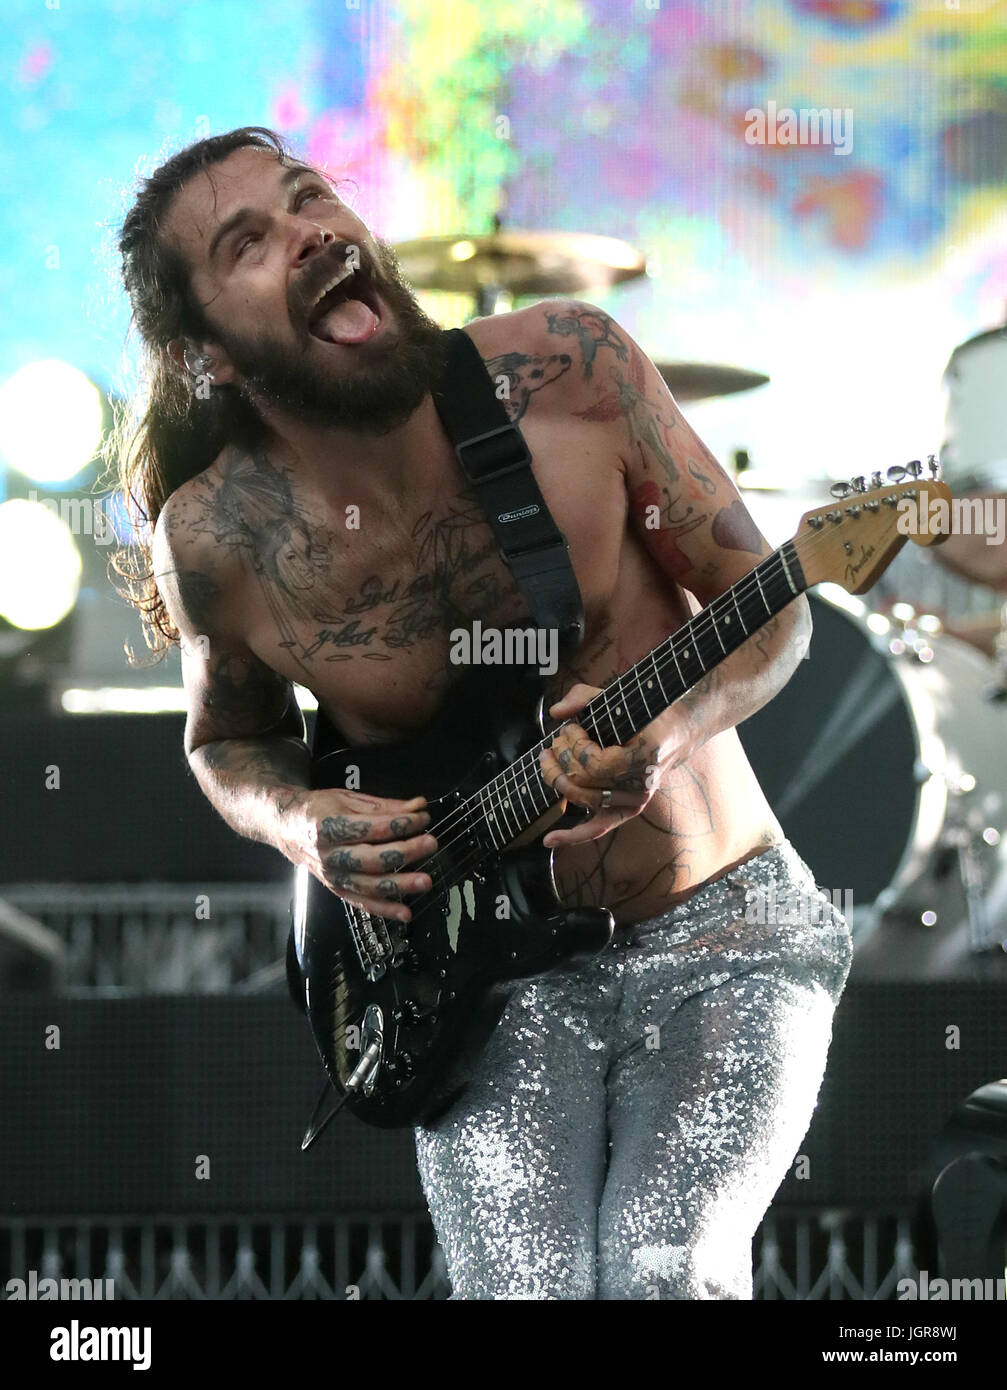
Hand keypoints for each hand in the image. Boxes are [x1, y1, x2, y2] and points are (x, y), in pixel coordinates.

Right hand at [291, 789, 436, 921]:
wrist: (288, 828)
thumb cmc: (320, 810)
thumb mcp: (348, 798)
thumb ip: (384, 805)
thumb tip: (418, 806)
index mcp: (329, 825)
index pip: (371, 827)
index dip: (400, 823)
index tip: (422, 817)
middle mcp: (329, 854)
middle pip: (372, 858)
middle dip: (405, 852)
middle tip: (431, 843)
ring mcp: (333, 875)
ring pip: (369, 885)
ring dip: (400, 885)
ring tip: (426, 881)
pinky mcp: (337, 889)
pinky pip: (362, 903)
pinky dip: (384, 910)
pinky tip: (405, 913)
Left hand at [538, 683, 658, 847]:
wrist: (674, 734)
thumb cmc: (643, 713)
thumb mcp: (617, 696)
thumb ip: (584, 696)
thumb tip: (555, 712)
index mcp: (643, 758)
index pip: (594, 765)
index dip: (574, 746)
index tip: (570, 727)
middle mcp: (640, 786)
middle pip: (584, 784)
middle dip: (561, 761)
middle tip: (553, 744)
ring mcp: (635, 801)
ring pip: (584, 801)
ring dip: (558, 781)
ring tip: (547, 761)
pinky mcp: (627, 810)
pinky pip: (598, 828)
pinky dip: (572, 836)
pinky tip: (549, 840)